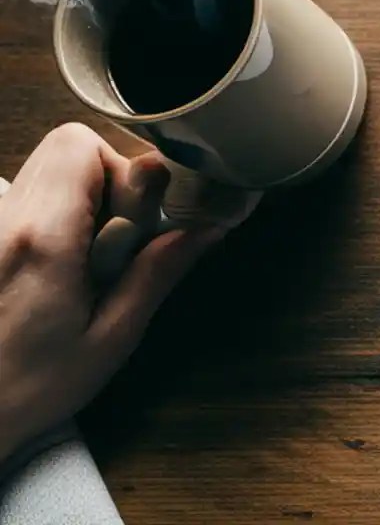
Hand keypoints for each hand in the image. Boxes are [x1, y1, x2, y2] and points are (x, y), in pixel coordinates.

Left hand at [0, 124, 223, 462]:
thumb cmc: (29, 386)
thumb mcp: (110, 337)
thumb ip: (157, 273)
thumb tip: (205, 230)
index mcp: (42, 238)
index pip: (82, 146)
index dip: (126, 172)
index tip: (143, 221)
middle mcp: (6, 219)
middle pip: (65, 147)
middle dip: (109, 178)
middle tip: (121, 238)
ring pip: (47, 168)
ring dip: (84, 198)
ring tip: (91, 259)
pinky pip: (29, 198)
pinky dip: (60, 215)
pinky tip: (64, 267)